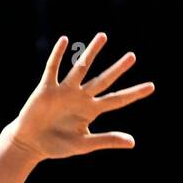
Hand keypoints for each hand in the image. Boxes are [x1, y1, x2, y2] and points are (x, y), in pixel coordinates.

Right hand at [5, 32, 153, 160]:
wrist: (30, 143)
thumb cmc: (57, 146)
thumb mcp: (84, 144)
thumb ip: (107, 140)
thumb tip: (132, 142)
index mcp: (91, 110)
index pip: (117, 100)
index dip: (133, 94)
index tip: (151, 87)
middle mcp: (81, 97)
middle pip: (103, 80)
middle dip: (118, 69)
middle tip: (132, 57)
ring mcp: (65, 90)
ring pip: (81, 67)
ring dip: (92, 52)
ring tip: (103, 36)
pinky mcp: (47, 88)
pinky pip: (53, 68)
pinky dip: (58, 55)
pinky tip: (65, 40)